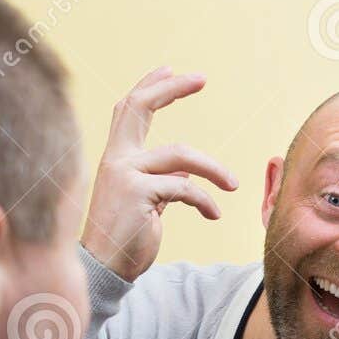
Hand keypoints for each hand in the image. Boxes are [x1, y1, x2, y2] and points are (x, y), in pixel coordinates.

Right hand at [81, 67, 237, 281]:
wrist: (107, 269)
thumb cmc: (126, 238)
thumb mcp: (144, 202)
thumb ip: (160, 181)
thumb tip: (185, 173)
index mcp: (115, 156)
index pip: (130, 109)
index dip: (150, 86)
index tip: (172, 69)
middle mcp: (116, 158)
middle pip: (140, 106)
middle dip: (171, 88)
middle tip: (201, 78)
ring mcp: (125, 174)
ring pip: (180, 155)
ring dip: (213, 169)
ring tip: (232, 185)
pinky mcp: (138, 194)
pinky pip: (185, 188)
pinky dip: (205, 202)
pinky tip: (214, 215)